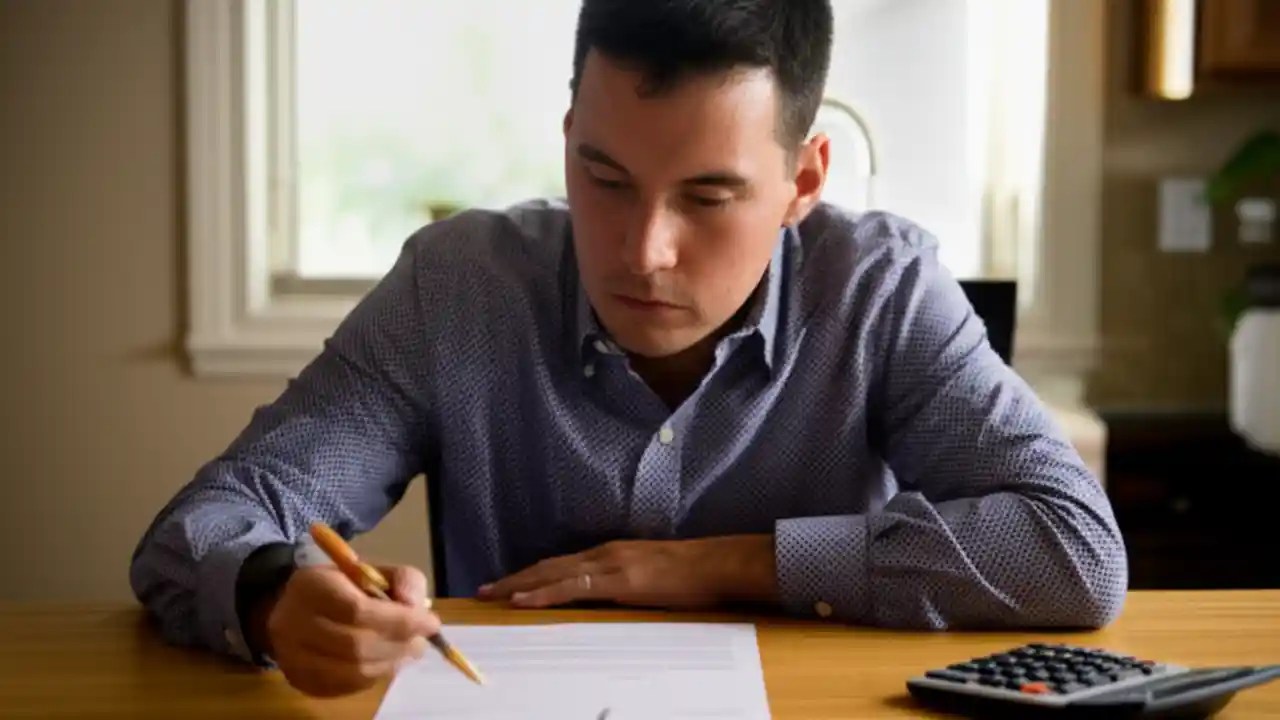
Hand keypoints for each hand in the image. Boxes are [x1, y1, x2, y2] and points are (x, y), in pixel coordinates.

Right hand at [258, 565, 439, 696]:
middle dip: (398, 644)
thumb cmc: (341, 587)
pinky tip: (386, 662)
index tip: (430, 622)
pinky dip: (374, 676)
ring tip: (407, 651)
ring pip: (353, 670)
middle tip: (421, 641)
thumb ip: (402, 580)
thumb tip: (418, 609)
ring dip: (390, 663)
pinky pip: (345, 686)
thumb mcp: (373, 569)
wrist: (294, 608)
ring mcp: (292, 656)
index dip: (399, 620)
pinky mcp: (298, 680)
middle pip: (356, 644)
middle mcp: (292, 623)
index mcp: (311, 585)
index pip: (357, 609)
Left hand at [476, 535, 776, 609]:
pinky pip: (571, 588)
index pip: (561, 563)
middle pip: (548, 565)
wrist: (715, 565)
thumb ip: (625, 581)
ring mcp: (608, 565)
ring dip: (519, 584)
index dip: (531, 573)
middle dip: (514, 578)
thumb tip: (609, 596)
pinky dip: (543, 593)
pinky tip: (523, 599)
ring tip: (492, 594)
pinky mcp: (617, 581)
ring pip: (552, 573)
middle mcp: (603, 554)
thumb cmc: (691, 574)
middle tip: (484, 589)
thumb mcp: (650, 574)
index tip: (506, 584)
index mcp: (610, 553)